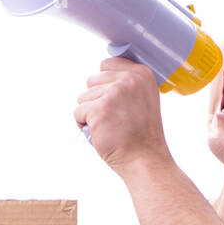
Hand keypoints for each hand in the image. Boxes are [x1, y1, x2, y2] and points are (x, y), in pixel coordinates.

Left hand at [73, 57, 168, 171]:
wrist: (145, 159)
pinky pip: (78, 112)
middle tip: (114, 118)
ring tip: (109, 127)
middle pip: (92, 80)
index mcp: (141, 74)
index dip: (105, 86)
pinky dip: (84, 125)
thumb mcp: (143, 99)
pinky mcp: (99, 109)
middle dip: (97, 100)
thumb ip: (127, 84)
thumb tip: (103, 77)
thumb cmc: (141, 135)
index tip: (116, 104)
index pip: (107, 64)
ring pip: (83, 97)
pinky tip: (101, 133)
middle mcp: (129, 79)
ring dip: (90, 114)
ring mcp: (114, 94)